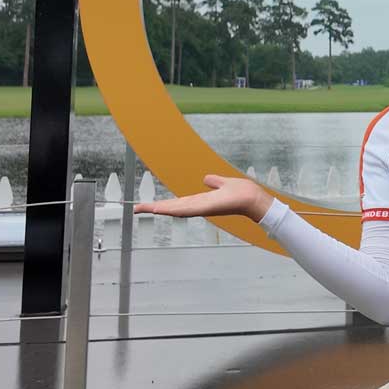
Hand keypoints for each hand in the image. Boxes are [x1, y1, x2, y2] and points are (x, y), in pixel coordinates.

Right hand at [135, 174, 269, 221]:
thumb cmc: (241, 193)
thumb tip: (207, 178)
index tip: (149, 205)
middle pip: (172, 208)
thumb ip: (214, 182)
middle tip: (136, 209)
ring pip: (175, 209)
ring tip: (143, 208)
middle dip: (154, 208)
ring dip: (159, 208)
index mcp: (200, 201)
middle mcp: (198, 206)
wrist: (252, 198)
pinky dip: (173, 210)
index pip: (178, 203)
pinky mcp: (206, 208)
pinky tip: (161, 209)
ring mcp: (201, 209)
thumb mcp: (223, 184)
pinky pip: (186, 209)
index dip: (163, 204)